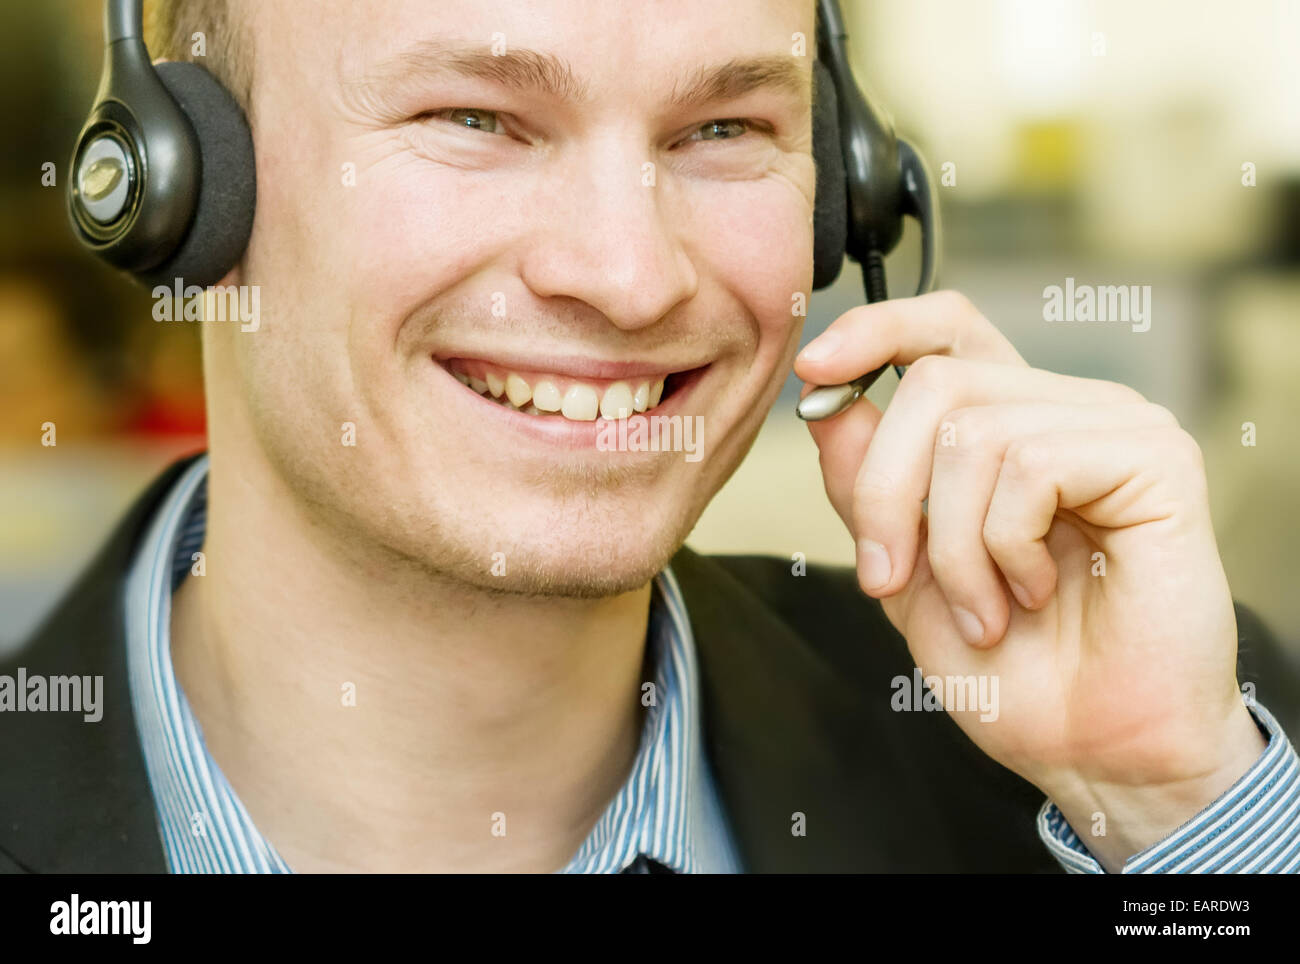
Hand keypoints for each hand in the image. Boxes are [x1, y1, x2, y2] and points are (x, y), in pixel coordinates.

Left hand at [795, 290, 1266, 870]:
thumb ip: (867, 486)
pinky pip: (1033, 465)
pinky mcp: (1155, 459)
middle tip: (889, 577)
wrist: (1092, 749)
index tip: (814, 368)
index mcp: (1009, 425)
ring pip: (973, 431)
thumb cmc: (1011, 669)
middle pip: (935, 382)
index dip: (876, 330)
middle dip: (885, 490)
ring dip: (951, 545)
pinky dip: (1005, 546)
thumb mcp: (907, 570)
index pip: (944, 330)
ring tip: (984, 610)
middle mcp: (1064, 410)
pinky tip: (1034, 593)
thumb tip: (826, 402)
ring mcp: (1114, 427)